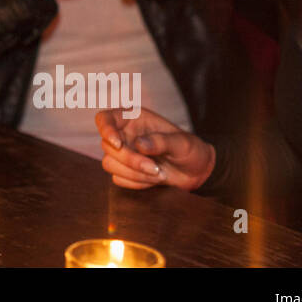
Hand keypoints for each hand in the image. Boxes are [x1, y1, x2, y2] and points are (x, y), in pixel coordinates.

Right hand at [95, 108, 214, 190]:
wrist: (196, 172)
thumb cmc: (190, 150)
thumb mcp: (181, 142)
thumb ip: (161, 141)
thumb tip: (139, 144)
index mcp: (134, 119)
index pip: (105, 118)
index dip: (105, 129)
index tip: (118, 144)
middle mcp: (124, 135)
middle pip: (107, 146)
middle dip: (130, 160)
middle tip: (154, 168)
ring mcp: (123, 154)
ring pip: (109, 164)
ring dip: (134, 173)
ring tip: (158, 174)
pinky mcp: (125, 171)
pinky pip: (119, 179)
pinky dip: (137, 182)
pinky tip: (153, 179)